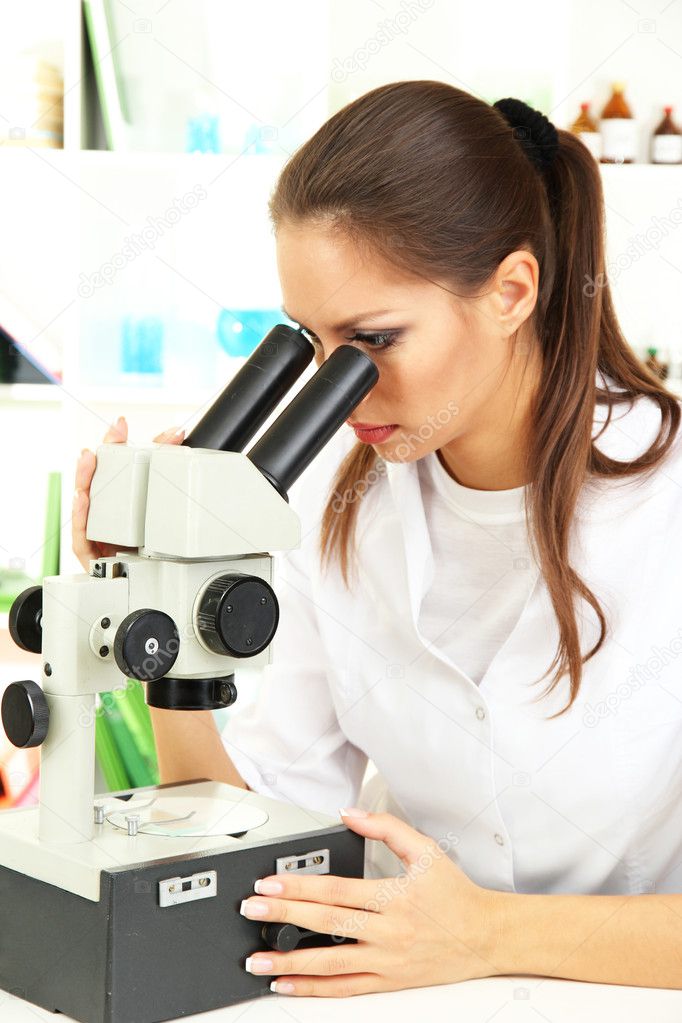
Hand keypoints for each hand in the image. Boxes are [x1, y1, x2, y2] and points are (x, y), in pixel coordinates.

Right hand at [72, 416, 185, 570]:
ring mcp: (94, 530)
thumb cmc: (143, 550)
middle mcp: (102, 512)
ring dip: (86, 476)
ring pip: (85, 500)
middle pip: (96, 478)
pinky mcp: (89, 553)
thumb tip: (179, 440)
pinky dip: (82, 514)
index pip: (114, 466)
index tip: (122, 423)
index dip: (116, 443)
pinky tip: (84, 499)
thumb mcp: (158, 514)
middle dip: (104, 452)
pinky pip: (82, 533)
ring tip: (90, 458)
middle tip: (113, 434)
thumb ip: (166, 479)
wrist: (138, 585)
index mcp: (118, 502)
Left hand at [239, 810, 504, 996]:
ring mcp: (386, 961)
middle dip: (284, 917)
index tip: (270, 883)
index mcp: (394, 896)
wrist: (486, 936)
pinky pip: (345, 989)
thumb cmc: (455, 893)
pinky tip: (288, 984)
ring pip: (330, 964)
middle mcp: (388, 931)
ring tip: (258, 959)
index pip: (337, 890)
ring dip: (290, 962)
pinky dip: (314, 988)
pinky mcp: (388, 981)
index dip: (299, 887)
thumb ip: (386, 827)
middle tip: (252, 910)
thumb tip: (349, 814)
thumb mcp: (425, 849)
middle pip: (326, 924)